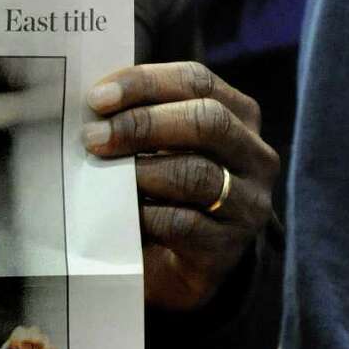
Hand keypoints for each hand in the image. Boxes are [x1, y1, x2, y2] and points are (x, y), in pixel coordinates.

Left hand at [83, 60, 277, 311]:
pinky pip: (183, 224)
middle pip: (207, 121)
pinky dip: (146, 215)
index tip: (97, 97)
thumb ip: (138, 118)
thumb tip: (94, 102)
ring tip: (103, 175)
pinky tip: (122, 213)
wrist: (173, 267)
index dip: (145, 83)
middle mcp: (255, 156)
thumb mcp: (157, 147)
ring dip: (140, 171)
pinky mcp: (228, 247)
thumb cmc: (160, 192)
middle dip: (143, 124)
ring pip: (196, 174)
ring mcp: (248, 204)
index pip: (197, 81)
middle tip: (93, 137)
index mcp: (239, 116)